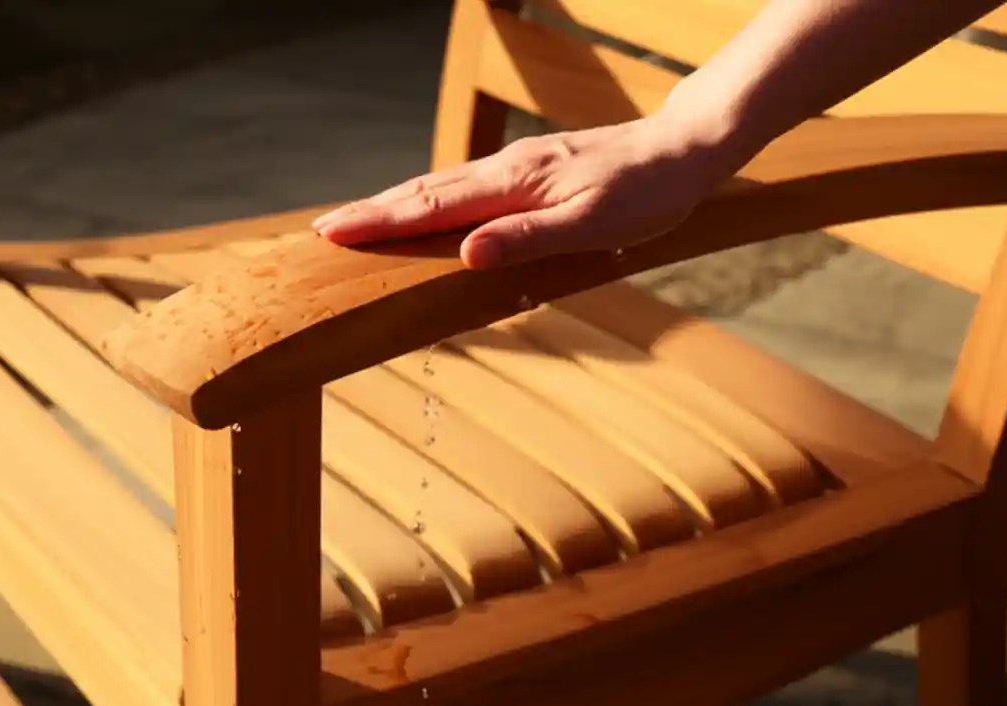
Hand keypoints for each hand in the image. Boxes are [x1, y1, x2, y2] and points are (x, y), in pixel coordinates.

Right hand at [312, 109, 743, 269]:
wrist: (682, 151)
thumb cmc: (646, 195)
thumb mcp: (594, 226)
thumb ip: (529, 239)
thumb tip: (465, 254)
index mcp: (513, 184)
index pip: (432, 206)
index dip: (380, 222)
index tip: (333, 234)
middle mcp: (505, 170)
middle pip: (424, 191)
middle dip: (372, 212)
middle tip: (323, 232)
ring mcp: (515, 168)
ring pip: (441, 186)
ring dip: (395, 204)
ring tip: (357, 222)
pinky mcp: (527, 172)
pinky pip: (464, 187)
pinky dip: (429, 199)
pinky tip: (424, 209)